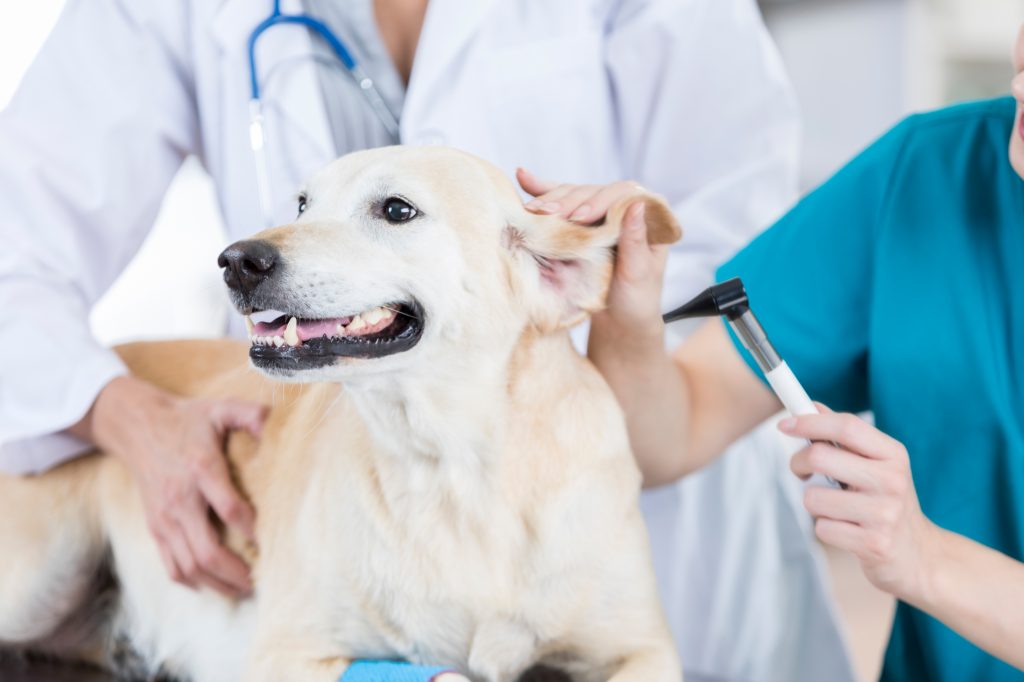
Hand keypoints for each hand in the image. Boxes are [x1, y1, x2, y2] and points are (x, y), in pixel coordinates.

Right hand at [75, 375, 266, 597]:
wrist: (139, 427)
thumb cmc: (189, 420)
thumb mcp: (221, 408)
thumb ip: (250, 414)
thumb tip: (276, 422)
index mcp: (201, 469)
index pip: (229, 508)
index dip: (252, 528)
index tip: (272, 539)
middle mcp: (180, 500)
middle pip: (206, 550)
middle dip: (236, 571)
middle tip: (261, 579)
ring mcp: (164, 518)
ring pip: (188, 567)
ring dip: (218, 583)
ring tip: (244, 587)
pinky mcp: (154, 528)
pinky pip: (171, 566)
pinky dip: (193, 582)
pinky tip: (214, 583)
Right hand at [517, 168, 668, 347]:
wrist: (619, 321)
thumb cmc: (636, 300)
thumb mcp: (639, 274)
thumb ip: (636, 241)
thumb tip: (637, 205)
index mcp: (649, 214)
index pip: (623, 194)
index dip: (599, 201)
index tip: (578, 218)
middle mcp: (623, 207)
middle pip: (593, 192)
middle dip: (568, 202)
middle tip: (546, 214)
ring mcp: (598, 212)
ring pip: (573, 195)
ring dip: (550, 201)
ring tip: (530, 209)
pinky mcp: (578, 221)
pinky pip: (560, 202)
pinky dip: (541, 190)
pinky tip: (523, 177)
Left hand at [780, 405, 941, 602]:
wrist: (919, 555)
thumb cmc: (886, 503)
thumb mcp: (875, 465)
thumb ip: (844, 437)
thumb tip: (812, 406)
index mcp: (893, 455)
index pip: (846, 426)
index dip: (809, 422)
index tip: (784, 424)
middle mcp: (893, 480)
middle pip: (820, 457)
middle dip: (799, 463)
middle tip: (802, 472)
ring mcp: (885, 513)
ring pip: (814, 498)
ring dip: (815, 504)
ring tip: (837, 509)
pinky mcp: (874, 543)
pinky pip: (822, 528)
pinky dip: (827, 529)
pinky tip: (848, 532)